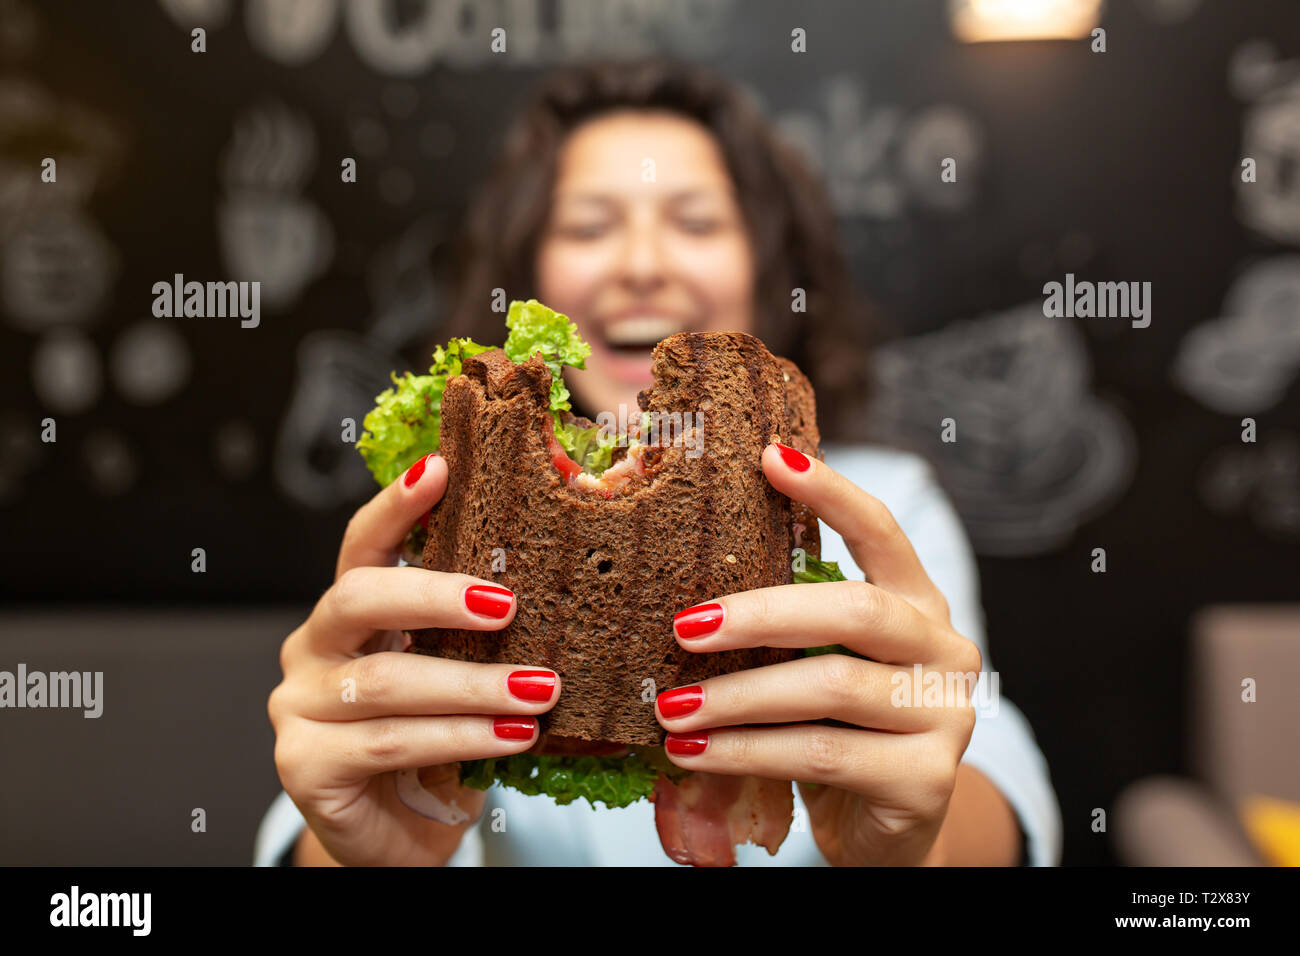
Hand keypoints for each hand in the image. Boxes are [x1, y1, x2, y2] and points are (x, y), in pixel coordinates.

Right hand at [268, 453, 560, 865]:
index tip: (440, 466)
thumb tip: (556, 580)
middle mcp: (313, 649)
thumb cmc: (441, 745)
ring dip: (473, 684)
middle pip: (360, 596)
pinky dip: (460, 737)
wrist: (403, 837)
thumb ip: (479, 632)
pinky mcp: (305, 765)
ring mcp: (300, 706)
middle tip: (507, 604)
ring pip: (387, 679)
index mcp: (350, 615)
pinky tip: (510, 738)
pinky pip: (390, 740)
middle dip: (437, 593)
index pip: (364, 545)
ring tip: (540, 690)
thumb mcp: (462, 676)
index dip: (397, 504)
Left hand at [654, 443, 980, 865]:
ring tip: (671, 710)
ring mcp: (945, 714)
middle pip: (853, 610)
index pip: (881, 533)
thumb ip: (787, 632)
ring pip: (830, 687)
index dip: (829, 492)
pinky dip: (746, 753)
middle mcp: (944, 649)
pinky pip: (821, 753)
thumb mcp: (817, 670)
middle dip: (759, 614)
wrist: (885, 833)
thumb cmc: (837, 732)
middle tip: (684, 626)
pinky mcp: (927, 778)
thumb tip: (685, 596)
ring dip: (737, 698)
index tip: (769, 456)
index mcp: (918, 605)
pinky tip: (695, 756)